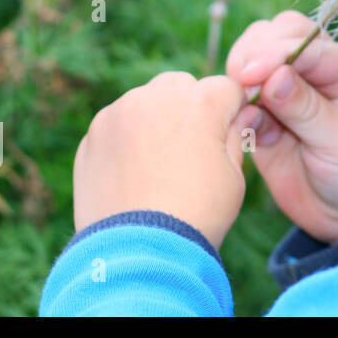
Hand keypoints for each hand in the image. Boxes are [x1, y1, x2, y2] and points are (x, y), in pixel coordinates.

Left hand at [73, 72, 248, 249]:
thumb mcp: (234, 174)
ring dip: (156, 119)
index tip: (228, 134)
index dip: (231, 110)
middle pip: (182, 86)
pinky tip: (134, 172)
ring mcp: (120, 112)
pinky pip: (118, 124)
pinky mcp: (93, 133)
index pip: (227, 88)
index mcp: (202, 102)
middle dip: (190, 107)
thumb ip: (237, 134)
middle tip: (192, 147)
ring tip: (158, 164)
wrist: (138, 251)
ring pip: (146, 101)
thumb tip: (243, 114)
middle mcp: (158, 96)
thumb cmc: (197, 214)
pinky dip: (128, 138)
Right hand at [226, 11, 337, 244]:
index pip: (309, 44)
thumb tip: (272, 76)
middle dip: (255, 53)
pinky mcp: (264, 115)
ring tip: (243, 107)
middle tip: (243, 86)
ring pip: (252, 57)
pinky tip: (241, 126)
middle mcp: (319, 70)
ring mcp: (288, 90)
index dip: (277, 53)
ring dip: (239, 76)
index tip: (251, 74)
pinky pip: (238, 97)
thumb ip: (309, 110)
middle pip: (277, 34)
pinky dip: (232, 105)